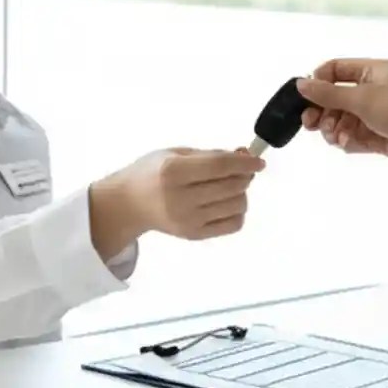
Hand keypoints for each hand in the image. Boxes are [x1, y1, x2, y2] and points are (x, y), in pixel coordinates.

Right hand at [121, 148, 264, 240]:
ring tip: (229, 187)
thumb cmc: (152, 173)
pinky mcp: (194, 235)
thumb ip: (210, 154)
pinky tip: (226, 203)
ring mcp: (188, 220)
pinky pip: (233, 225)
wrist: (128, 204)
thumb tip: (245, 156)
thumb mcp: (175, 153)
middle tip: (241, 171)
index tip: (259, 161)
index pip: (220, 166)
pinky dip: (237, 212)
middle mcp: (180, 197)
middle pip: (232, 186)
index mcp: (174, 171)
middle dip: (244, 175)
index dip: (244, 162)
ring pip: (237, 205)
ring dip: (241, 193)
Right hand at [296, 58, 387, 176]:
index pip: (337, 69)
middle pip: (336, 98)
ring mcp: (377, 115)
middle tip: (310, 124)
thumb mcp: (363, 98)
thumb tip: (300, 84)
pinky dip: (348, 141)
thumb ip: (329, 94)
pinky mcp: (380, 136)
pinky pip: (354, 136)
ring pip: (343, 120)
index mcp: (375, 71)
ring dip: (334, 128)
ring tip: (336, 137)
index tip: (306, 96)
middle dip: (323, 111)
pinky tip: (349, 145)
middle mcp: (375, 90)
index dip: (319, 81)